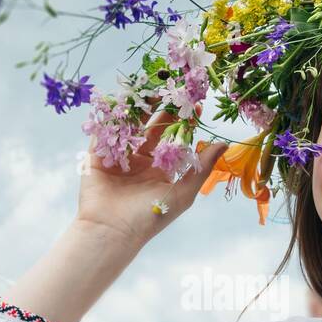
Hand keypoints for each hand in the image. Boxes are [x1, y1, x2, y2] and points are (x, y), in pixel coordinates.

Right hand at [75, 99, 228, 249]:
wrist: (112, 231)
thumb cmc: (151, 217)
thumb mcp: (183, 192)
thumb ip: (202, 167)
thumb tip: (224, 145)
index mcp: (161, 169)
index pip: (174, 139)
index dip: (184, 122)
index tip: (196, 104)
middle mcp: (140, 161)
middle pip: (152, 127)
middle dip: (163, 109)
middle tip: (174, 90)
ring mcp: (118, 157)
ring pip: (130, 125)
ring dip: (139, 108)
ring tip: (151, 90)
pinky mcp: (97, 157)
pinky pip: (104, 132)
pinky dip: (112, 117)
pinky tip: (123, 101)